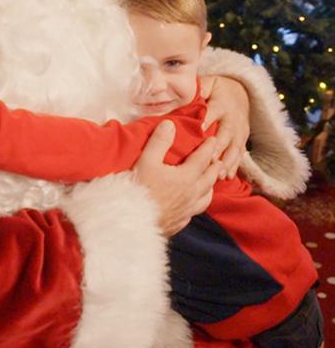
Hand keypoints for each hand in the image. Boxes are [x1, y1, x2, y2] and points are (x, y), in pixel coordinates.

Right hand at [133, 121, 219, 236]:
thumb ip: (159, 142)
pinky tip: (191, 204)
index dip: (208, 148)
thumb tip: (169, 124)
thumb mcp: (146, 161)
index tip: (213, 139)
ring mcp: (186, 211)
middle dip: (214, 167)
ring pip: (206, 198)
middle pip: (209, 178)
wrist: (131, 221)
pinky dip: (198, 204)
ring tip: (209, 182)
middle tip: (217, 159)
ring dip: (210, 187)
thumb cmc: (138, 189)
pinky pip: (194, 212)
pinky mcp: (179, 222)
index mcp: (186, 178)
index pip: (202, 159)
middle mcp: (191, 195)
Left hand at [200, 75, 249, 178]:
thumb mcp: (208, 84)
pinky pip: (240, 154)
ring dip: (227, 161)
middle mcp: (232, 119)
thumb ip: (197, 89)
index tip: (199, 131)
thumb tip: (180, 93)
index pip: (214, 112)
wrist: (241, 92)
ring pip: (234, 147)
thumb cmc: (217, 90)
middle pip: (226, 134)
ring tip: (218, 174)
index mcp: (221, 104)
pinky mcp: (243, 140)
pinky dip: (234, 166)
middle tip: (208, 161)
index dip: (206, 121)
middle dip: (218, 148)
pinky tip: (227, 176)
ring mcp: (240, 131)